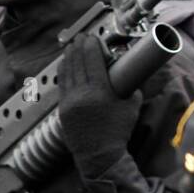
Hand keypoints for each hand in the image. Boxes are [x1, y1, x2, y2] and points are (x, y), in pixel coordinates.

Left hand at [58, 32, 142, 177]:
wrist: (100, 155)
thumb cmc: (118, 132)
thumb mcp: (132, 108)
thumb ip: (130, 89)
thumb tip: (130, 75)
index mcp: (100, 93)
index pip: (92, 62)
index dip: (91, 47)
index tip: (92, 38)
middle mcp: (81, 95)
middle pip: (77, 64)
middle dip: (78, 48)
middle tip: (81, 37)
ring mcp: (69, 102)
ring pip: (66, 72)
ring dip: (69, 57)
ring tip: (72, 46)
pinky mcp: (62, 109)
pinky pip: (62, 84)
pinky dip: (64, 71)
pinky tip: (66, 64)